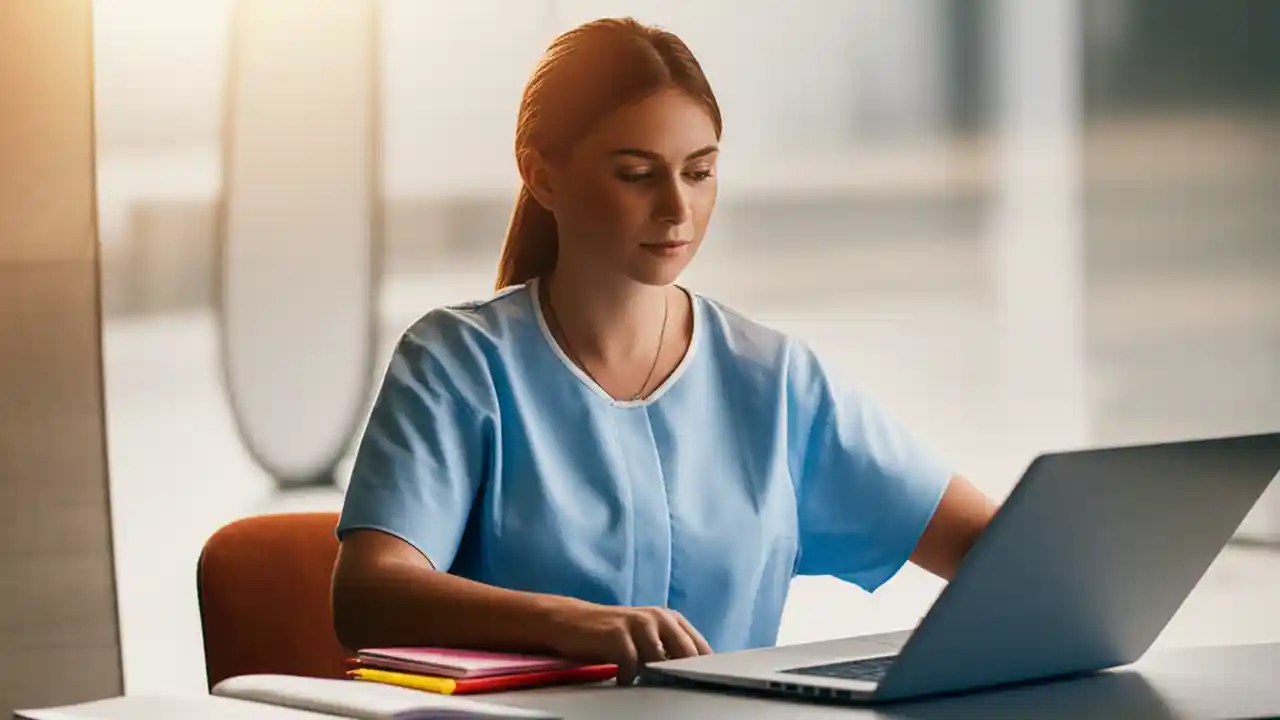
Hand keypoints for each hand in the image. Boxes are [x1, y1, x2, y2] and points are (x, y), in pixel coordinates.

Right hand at [540, 599, 712, 684]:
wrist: (571, 622)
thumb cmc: (613, 636)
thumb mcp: (648, 639)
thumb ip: (671, 651)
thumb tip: (695, 676)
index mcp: (672, 619)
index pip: (701, 649)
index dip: (703, 670)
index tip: (699, 686)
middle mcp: (659, 617)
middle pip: (687, 655)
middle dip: (683, 674)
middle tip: (673, 688)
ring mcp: (639, 623)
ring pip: (660, 661)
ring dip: (652, 676)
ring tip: (641, 680)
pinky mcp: (618, 634)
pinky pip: (632, 665)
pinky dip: (627, 677)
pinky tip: (621, 678)